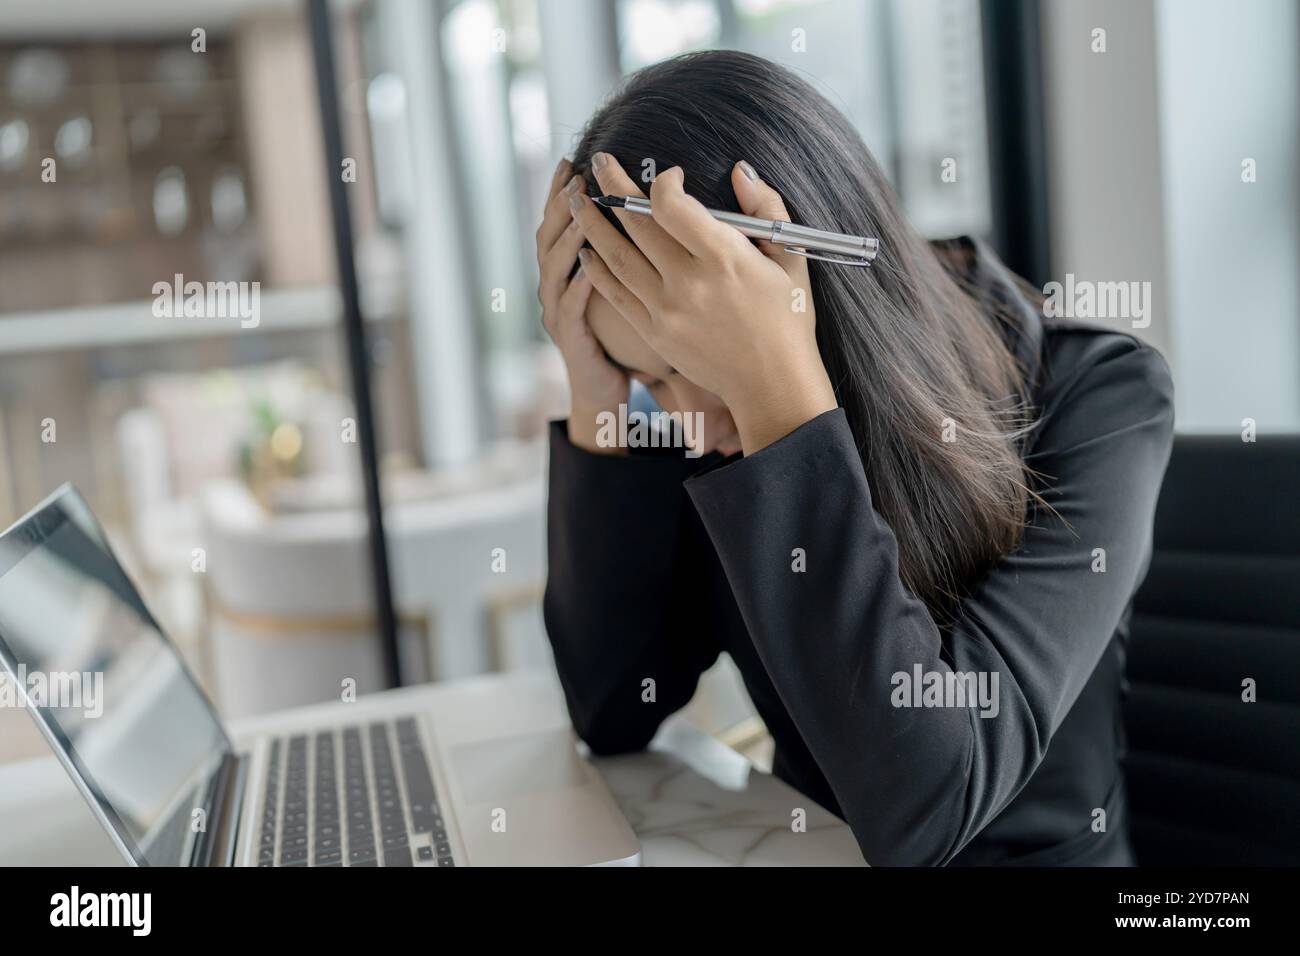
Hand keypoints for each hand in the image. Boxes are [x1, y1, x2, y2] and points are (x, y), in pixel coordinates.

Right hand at [536, 158, 628, 453]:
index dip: (563, 191)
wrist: (606, 389)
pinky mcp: (569, 337)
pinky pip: (570, 307)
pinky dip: (579, 285)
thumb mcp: (625, 285)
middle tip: (576, 178)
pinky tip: (590, 267)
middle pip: (549, 235)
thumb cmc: (621, 334)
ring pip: (554, 267)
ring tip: (581, 213)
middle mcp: (555, 286)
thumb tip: (654, 210)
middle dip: (560, 204)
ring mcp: (557, 311)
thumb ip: (630, 249)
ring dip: (567, 237)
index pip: (562, 221)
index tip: (574, 161)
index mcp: (568, 269)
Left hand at [569, 153, 836, 453]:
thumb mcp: (790, 257)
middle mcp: (689, 282)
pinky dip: (597, 268)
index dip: (663, 182)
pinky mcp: (654, 332)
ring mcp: (666, 309)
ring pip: (616, 256)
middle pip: (637, 224)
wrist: (772, 383)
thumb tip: (740, 169)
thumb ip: (764, 208)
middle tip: (600, 161)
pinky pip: (615, 294)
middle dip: (613, 186)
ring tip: (577, 198)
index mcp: (723, 258)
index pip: (672, 206)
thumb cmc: (787, 318)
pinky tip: (586, 249)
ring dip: (592, 223)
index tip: (669, 175)